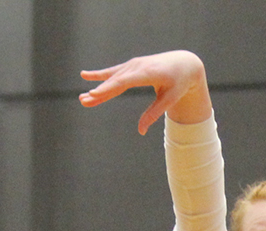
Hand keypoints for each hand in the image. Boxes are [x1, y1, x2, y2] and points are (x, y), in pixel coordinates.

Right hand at [80, 50, 210, 134]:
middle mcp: (137, 66)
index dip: (108, 88)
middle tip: (83, 101)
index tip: (94, 94)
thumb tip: (141, 131)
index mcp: (148, 73)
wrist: (183, 63)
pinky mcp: (130, 66)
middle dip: (99, 92)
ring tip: (82, 97)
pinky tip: (84, 75)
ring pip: (112, 78)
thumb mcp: (170, 99)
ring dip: (97, 88)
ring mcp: (132, 65)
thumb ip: (154, 114)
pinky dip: (100, 75)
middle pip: (114, 82)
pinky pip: (113, 72)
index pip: (124, 82)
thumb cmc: (179, 83)